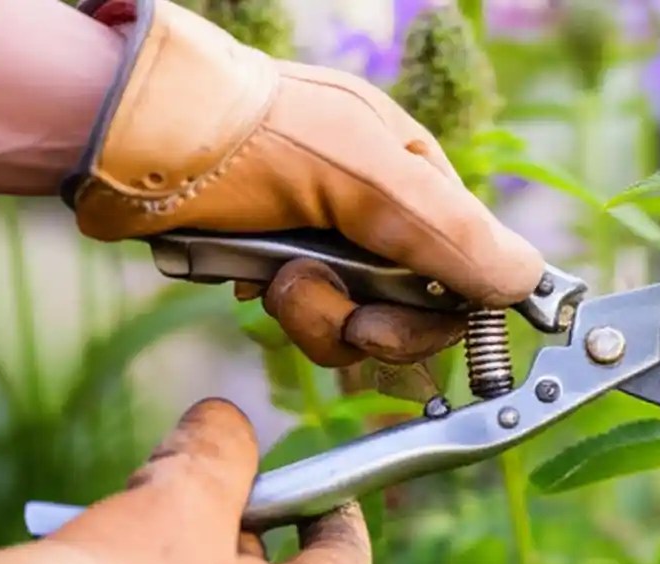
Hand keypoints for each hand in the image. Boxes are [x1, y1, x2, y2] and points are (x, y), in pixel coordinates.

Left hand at [65, 0, 543, 366]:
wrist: (132, 141)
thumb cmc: (256, 138)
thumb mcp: (367, 180)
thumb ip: (450, 233)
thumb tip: (527, 281)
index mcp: (417, 175)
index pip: (468, 266)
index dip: (442, 312)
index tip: (393, 330)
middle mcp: (383, 211)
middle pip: (416, 305)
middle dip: (370, 317)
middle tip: (335, 309)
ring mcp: (334, 239)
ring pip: (362, 321)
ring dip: (318, 313)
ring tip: (277, 276)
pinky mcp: (285, 265)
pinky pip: (312, 319)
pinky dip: (284, 308)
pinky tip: (252, 275)